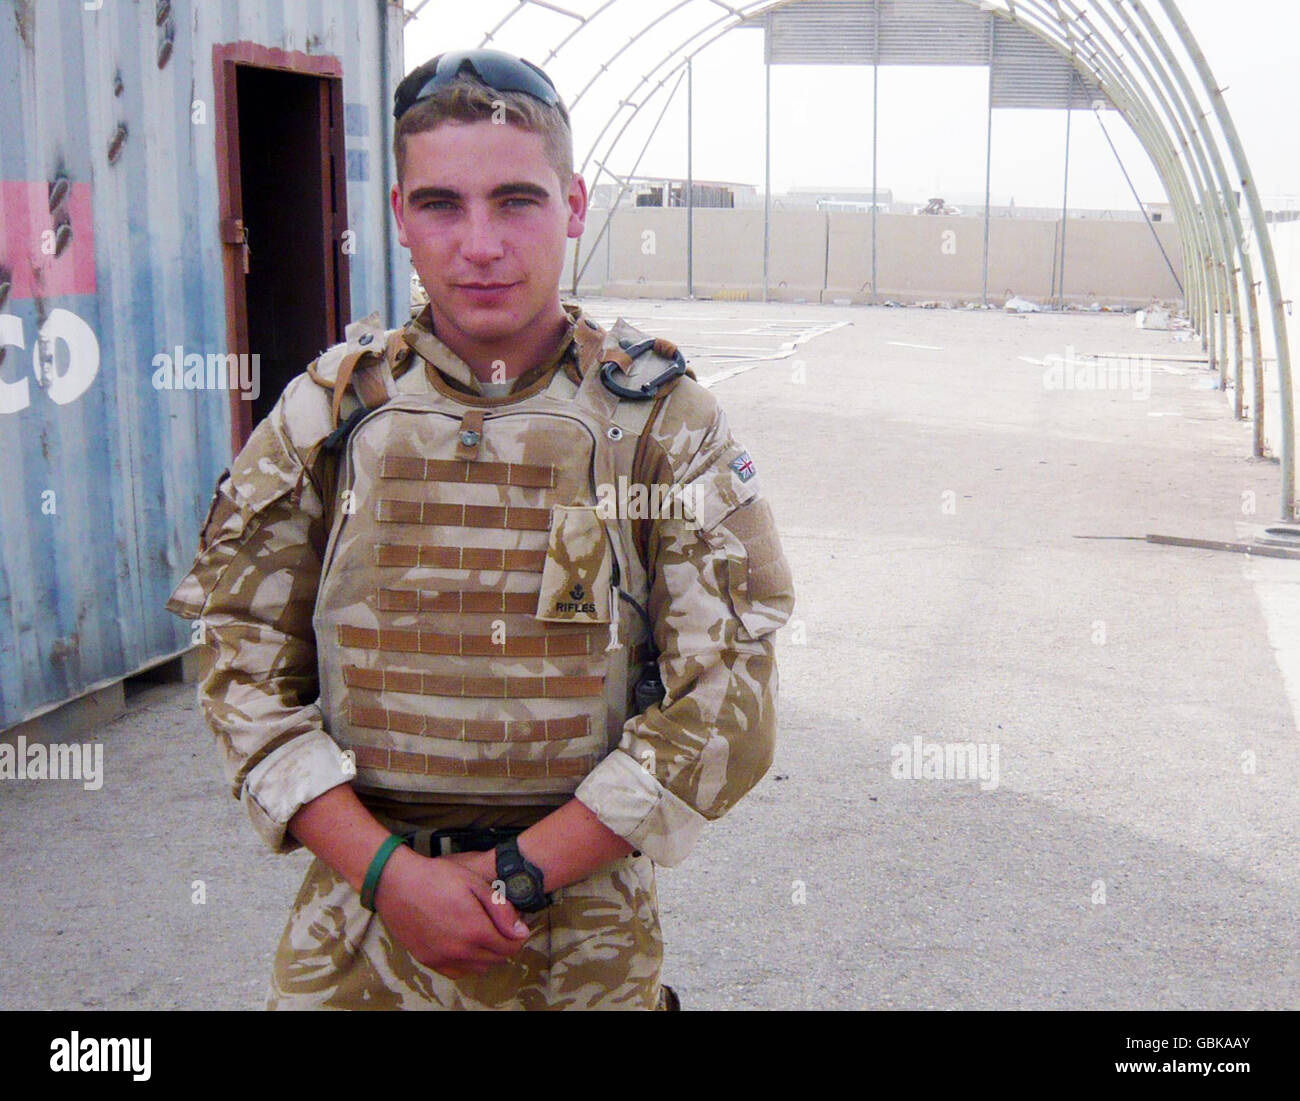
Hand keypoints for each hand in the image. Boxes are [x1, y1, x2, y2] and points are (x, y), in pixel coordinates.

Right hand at [373, 845, 529, 979]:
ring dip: (487, 955)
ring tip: (483, 934)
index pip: (510, 947)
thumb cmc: (436, 877)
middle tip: (501, 928)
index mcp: (475, 930)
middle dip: (504, 946)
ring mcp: (442, 958)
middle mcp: (459, 951)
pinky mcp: (427, 960)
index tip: (517, 927)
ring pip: (478, 968)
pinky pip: (457, 972)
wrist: (396, 883)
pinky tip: (464, 944)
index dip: (518, 937)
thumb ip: (500, 909)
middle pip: (496, 959)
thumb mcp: (474, 883)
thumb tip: (520, 931)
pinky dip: (467, 963)